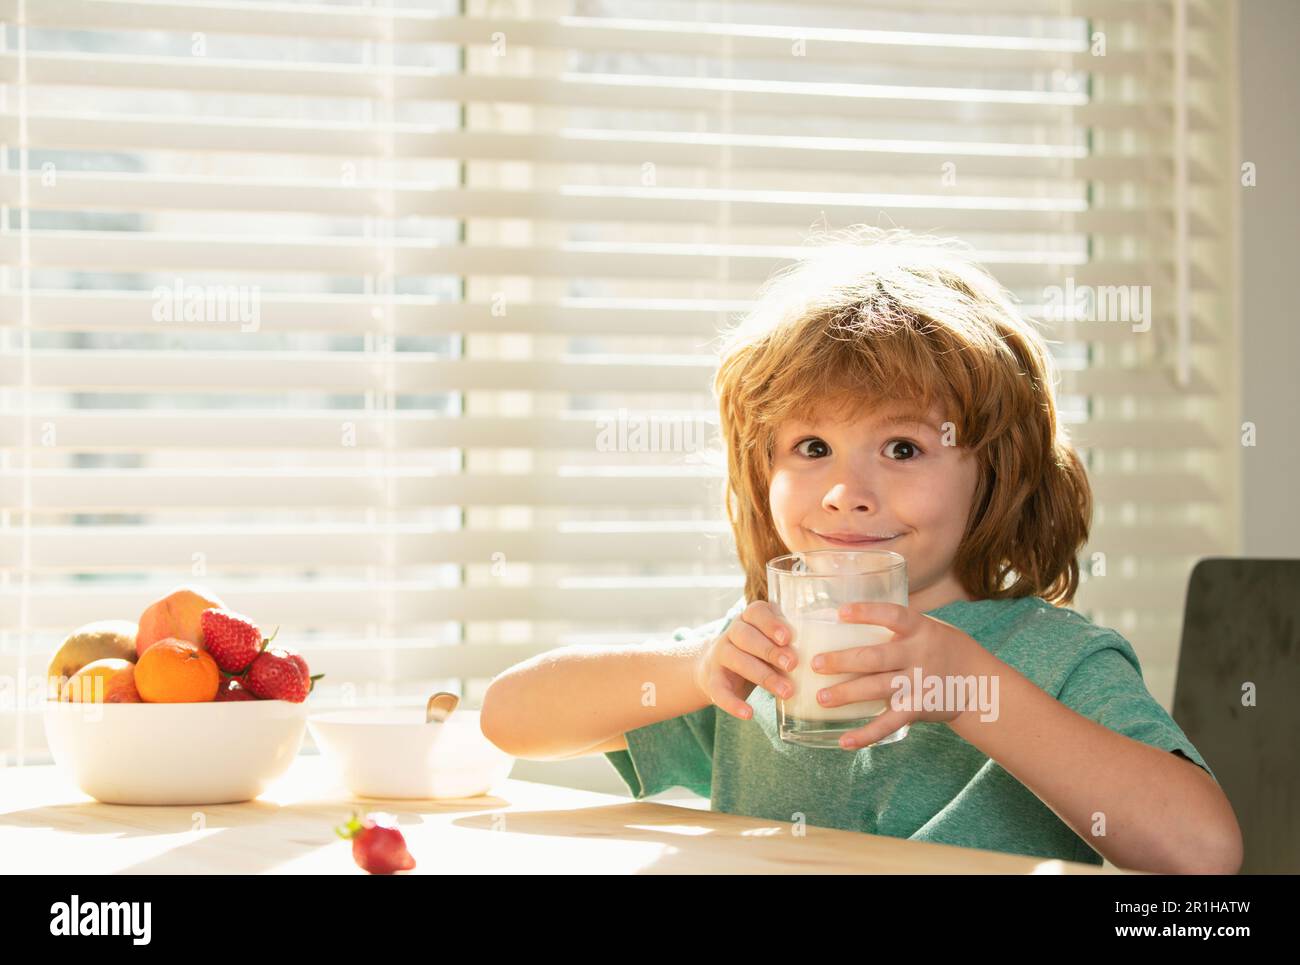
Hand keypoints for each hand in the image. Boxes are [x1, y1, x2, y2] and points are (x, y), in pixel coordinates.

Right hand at [692, 601, 796, 719]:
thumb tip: (823, 650)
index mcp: (748, 619)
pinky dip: (733, 704)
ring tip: (787, 692)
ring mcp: (719, 655)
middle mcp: (731, 633)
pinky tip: (749, 714)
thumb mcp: (771, 643)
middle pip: (746, 636)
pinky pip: (720, 691)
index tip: (788, 637)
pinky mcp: (712, 680)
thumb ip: (789, 643)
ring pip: (736, 660)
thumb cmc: (758, 654)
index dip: (771, 623)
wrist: (717, 670)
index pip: (756, 612)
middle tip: (793, 664)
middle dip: (770, 650)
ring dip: (763, 676)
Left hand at [814, 601, 981, 748]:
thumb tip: (850, 615)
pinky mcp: (918, 708)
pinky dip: (866, 734)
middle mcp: (918, 655)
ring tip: (821, 698)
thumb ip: (898, 624)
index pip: (892, 615)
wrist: (981, 684)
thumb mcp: (930, 627)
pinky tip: (844, 741)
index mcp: (920, 629)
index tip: (840, 612)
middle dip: (842, 661)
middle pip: (875, 658)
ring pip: (877, 689)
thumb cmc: (944, 648)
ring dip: (846, 694)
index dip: (867, 613)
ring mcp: (918, 683)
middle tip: (815, 664)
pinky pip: (889, 723)